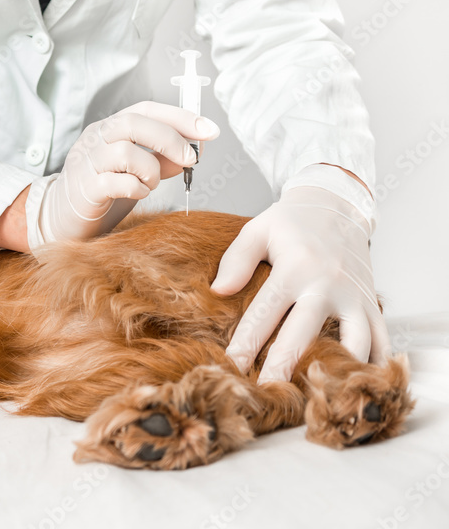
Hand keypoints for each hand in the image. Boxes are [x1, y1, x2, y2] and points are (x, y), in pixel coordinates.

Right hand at [26, 101, 219, 247]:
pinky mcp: (85, 189)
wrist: (59, 218)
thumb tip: (191, 154)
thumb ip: (160, 161)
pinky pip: (117, 182)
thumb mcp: (135, 173)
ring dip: (151, 170)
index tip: (209, 130)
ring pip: (126, 152)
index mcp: (109, 129)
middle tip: (189, 159)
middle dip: (170, 139)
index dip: (180, 117)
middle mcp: (96, 139)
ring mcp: (87, 163)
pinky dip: (136, 188)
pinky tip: (136, 194)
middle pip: (134, 123)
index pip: (146, 110)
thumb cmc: (100, 193)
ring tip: (150, 184)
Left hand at [214, 186, 391, 382]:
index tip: (232, 368)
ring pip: (352, 344)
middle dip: (284, 369)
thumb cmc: (292, 221)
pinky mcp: (372, 303)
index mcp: (294, 268)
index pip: (264, 315)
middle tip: (268, 395)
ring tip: (316, 396)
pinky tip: (356, 385)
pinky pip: (381, 341)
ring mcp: (354, 296)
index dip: (246, 345)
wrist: (339, 204)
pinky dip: (373, 365)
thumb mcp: (258, 230)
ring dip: (336, 372)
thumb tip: (218, 291)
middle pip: (303, 336)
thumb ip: (236, 260)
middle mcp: (327, 285)